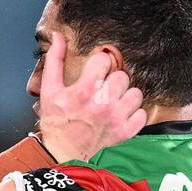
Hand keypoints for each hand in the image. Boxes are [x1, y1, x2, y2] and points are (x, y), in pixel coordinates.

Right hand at [37, 33, 146, 162]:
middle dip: (111, 81)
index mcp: (86, 89)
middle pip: (122, 76)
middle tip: (101, 91)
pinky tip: (120, 116)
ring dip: (125, 96)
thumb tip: (58, 36)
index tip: (93, 73)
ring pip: (135, 93)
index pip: (105, 59)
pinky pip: (142, 114)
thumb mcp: (49, 90)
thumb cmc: (56, 122)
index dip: (98, 64)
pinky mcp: (125, 132)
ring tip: (112, 103)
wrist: (62, 154)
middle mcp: (104, 103)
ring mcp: (117, 118)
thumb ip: (55, 60)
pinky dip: (134, 115)